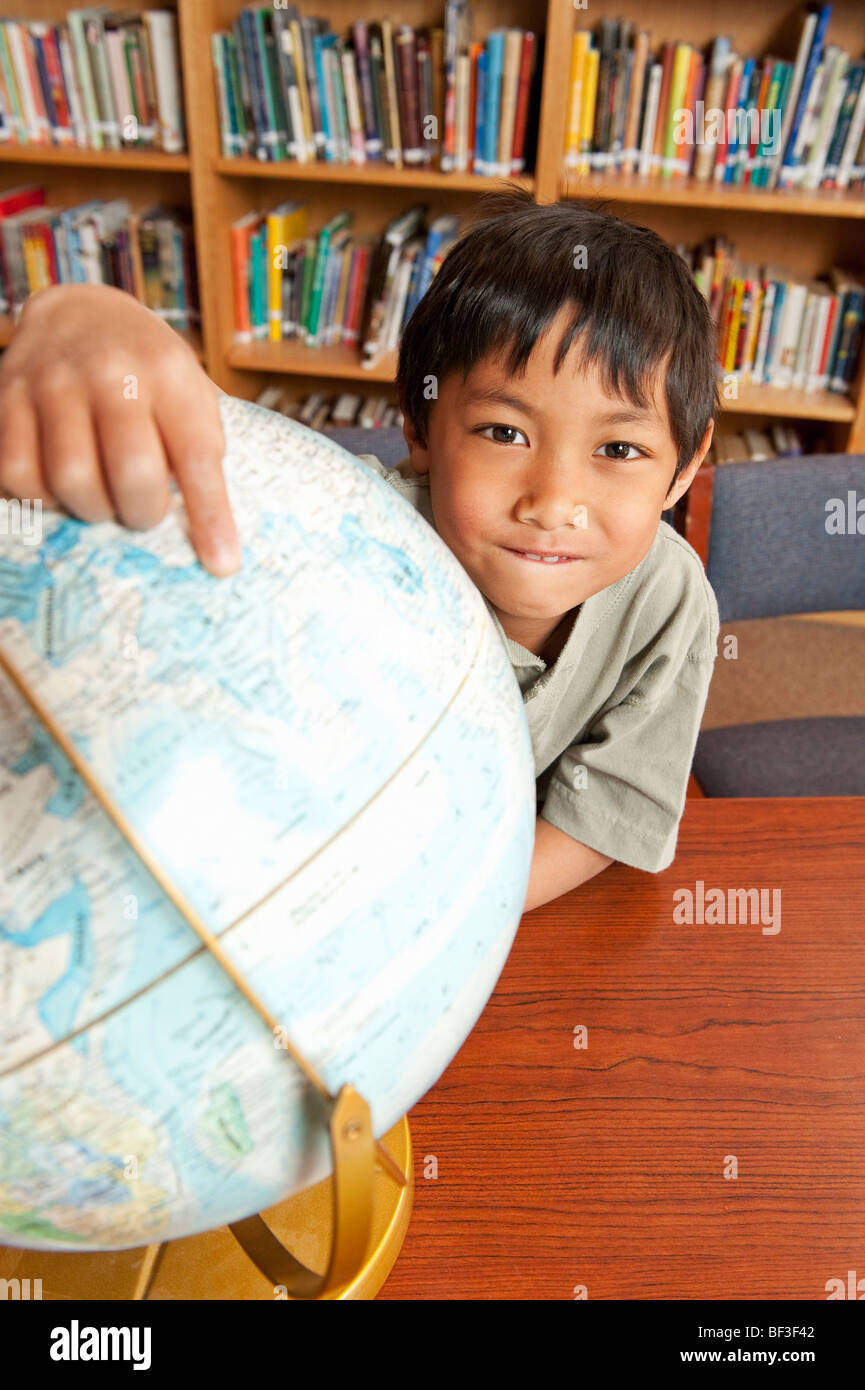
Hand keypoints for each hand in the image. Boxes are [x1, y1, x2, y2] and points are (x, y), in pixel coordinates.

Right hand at [0, 283, 240, 575]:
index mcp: (168, 371)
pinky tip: (58, 487)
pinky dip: (39, 498)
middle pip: (131, 472)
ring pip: (70, 479)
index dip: (210, 516)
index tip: (222, 564)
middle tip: (143, 511)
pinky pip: (17, 474)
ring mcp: (53, 382)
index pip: (196, 455)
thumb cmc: (149, 372)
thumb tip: (210, 532)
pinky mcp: (7, 398)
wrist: (80, 314)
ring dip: (91, 509)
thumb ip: (200, 448)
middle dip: (142, 512)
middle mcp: (111, 371)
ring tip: (103, 498)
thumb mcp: (190, 390)